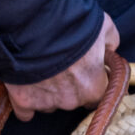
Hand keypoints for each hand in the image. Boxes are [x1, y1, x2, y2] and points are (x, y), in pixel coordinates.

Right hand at [5, 13, 119, 121]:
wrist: (35, 23)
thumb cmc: (72, 26)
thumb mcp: (102, 26)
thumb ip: (110, 42)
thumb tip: (110, 49)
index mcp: (93, 87)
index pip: (97, 96)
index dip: (92, 83)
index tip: (86, 72)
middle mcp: (71, 101)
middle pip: (71, 100)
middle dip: (67, 85)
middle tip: (60, 63)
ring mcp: (46, 103)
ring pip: (49, 103)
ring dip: (46, 91)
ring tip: (40, 68)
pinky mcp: (24, 101)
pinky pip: (25, 112)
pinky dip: (25, 102)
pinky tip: (24, 89)